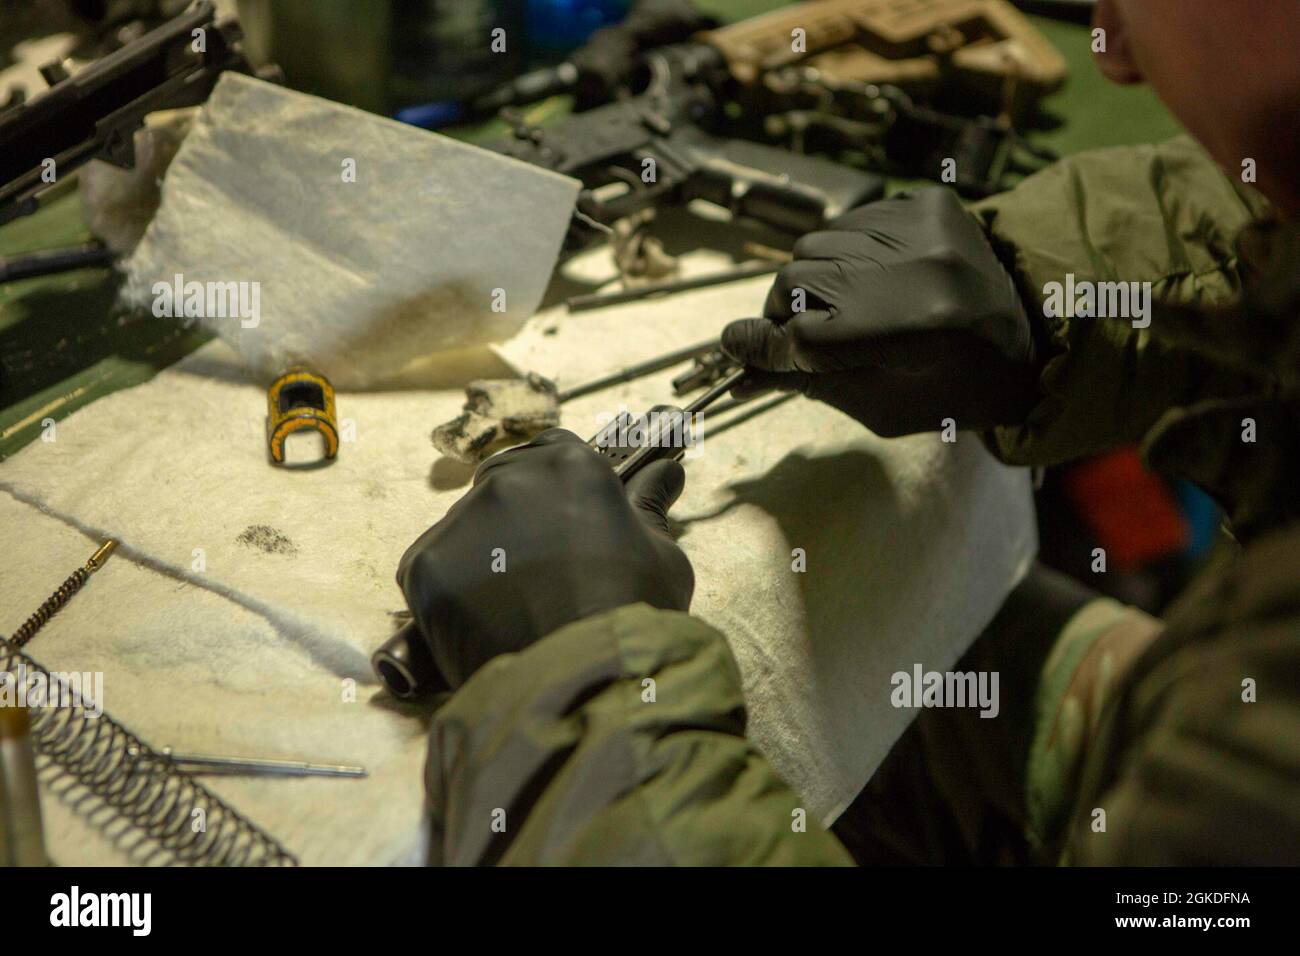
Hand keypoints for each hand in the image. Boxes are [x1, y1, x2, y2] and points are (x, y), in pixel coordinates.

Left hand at [397, 429, 693, 687]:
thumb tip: (664, 475)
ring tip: (512, 607)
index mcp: (571, 467)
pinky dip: (451, 592)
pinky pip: (433, 569)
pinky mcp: (424, 564)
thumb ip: (649, 508)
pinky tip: (481, 622)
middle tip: (540, 570)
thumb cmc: (633, 615)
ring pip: (466, 528)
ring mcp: (461, 521)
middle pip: (503, 484)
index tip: (565, 517)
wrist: (583, 679)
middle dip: (518, 518)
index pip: (553, 453)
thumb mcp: (662, 557)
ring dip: (484, 555)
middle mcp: (509, 480)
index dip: (558, 488)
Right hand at [722, 188, 1039, 436]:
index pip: (806, 336)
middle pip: (799, 282)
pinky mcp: (929, 202)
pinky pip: (849, 221)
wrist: (1028, 338)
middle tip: (795, 335)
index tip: (734, 349)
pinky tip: (869, 278)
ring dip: (811, 281)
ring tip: (837, 306)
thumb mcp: (882, 405)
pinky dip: (843, 252)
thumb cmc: (953, 389)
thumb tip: (741, 366)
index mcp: (916, 333)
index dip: (764, 347)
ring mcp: (926, 227)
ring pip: (815, 244)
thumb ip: (811, 382)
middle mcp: (920, 269)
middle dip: (785, 315)